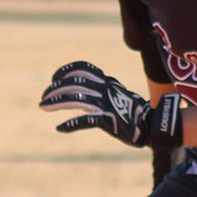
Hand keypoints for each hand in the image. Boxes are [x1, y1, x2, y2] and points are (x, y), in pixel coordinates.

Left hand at [39, 61, 183, 149]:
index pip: (83, 68)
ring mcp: (106, 104)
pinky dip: (71, 124)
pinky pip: (86, 120)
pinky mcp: (108, 120)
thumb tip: (85, 87)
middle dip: (55, 89)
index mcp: (107, 82)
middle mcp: (105, 90)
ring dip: (56, 102)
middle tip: (43, 98)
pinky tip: (61, 128)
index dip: (66, 71)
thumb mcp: (117, 92)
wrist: (153, 125)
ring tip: (43, 106)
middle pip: (74, 83)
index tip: (53, 78)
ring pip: (76, 98)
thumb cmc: (134, 111)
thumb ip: (102, 87)